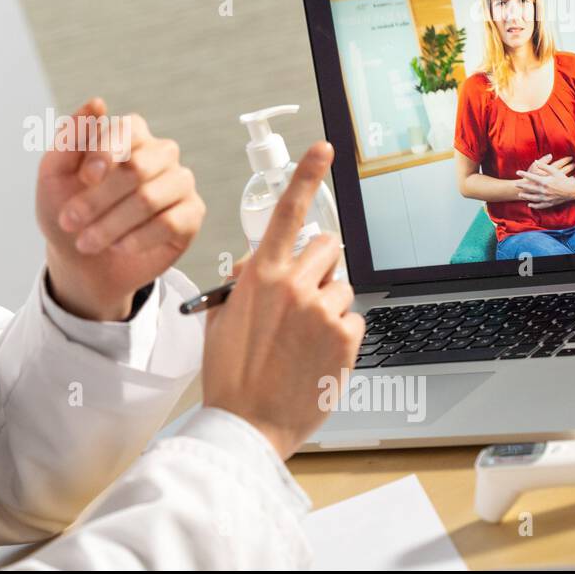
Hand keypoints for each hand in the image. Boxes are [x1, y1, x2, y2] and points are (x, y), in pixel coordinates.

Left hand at [37, 98, 204, 321]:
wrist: (81, 261)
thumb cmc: (66, 209)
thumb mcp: (53, 175)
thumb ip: (70, 138)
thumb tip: (97, 103)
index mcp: (129, 134)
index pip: (127, 129)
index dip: (105, 153)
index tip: (84, 179)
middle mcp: (160, 153)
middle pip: (137, 168)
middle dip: (98, 199)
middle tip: (70, 222)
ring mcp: (179, 182)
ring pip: (150, 198)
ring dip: (112, 224)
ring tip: (87, 242)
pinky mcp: (191, 214)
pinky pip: (170, 223)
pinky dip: (138, 239)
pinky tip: (119, 247)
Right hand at [201, 141, 364, 458]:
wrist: (247, 424)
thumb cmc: (230, 376)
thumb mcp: (221, 319)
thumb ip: (241, 284)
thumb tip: (255, 266)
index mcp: (259, 276)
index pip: (286, 212)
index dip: (306, 175)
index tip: (322, 149)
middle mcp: (293, 286)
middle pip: (326, 248)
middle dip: (318, 266)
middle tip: (302, 298)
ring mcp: (322, 311)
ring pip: (342, 287)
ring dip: (328, 305)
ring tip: (303, 340)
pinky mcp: (344, 338)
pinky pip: (353, 320)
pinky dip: (340, 336)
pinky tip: (316, 356)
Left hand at [515, 153, 574, 209]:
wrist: (573, 190)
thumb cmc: (564, 179)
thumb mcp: (555, 171)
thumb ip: (545, 166)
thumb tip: (535, 161)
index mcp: (545, 182)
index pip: (531, 177)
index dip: (524, 174)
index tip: (517, 172)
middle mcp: (544, 190)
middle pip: (530, 188)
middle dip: (522, 186)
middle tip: (515, 184)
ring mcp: (546, 198)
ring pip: (533, 197)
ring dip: (526, 196)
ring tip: (520, 194)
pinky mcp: (549, 203)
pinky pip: (540, 205)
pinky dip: (534, 205)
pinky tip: (529, 204)